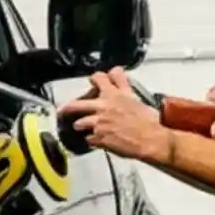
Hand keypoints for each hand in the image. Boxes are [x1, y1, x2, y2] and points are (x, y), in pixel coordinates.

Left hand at [57, 67, 172, 162]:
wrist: (152, 140)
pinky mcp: (99, 138)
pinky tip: (98, 141)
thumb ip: (123, 86)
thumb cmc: (148, 121)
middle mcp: (104, 106)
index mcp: (114, 95)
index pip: (99, 78)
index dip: (95, 79)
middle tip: (63, 110)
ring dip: (81, 126)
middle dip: (67, 108)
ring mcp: (99, 123)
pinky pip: (89, 139)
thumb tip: (117, 74)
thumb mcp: (136, 98)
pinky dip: (92, 140)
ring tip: (83, 128)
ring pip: (79, 123)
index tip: (94, 81)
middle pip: (76, 104)